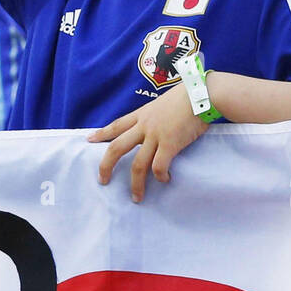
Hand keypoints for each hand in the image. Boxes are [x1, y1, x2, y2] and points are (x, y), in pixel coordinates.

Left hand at [87, 82, 206, 201]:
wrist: (201, 93)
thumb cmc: (188, 95)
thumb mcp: (164, 103)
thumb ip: (157, 116)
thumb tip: (159, 126)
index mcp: (142, 114)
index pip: (116, 125)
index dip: (102, 133)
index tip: (89, 139)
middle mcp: (144, 126)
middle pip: (117, 147)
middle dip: (106, 166)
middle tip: (102, 180)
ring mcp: (156, 135)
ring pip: (137, 165)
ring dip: (136, 184)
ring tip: (136, 197)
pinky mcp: (170, 144)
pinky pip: (159, 166)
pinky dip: (160, 176)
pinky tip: (165, 180)